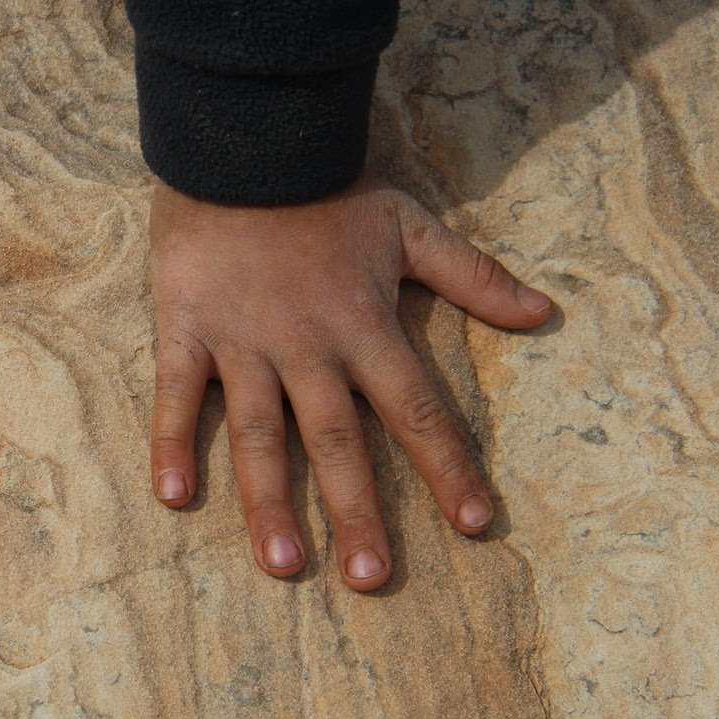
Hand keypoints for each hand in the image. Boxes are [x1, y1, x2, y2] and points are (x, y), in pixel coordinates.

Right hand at [148, 174, 553, 590]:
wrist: (245, 139)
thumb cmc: (329, 188)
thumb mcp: (411, 226)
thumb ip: (475, 277)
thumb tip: (546, 312)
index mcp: (366, 326)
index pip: (418, 411)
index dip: (448, 469)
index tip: (474, 526)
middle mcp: (308, 347)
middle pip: (337, 442)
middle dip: (357, 512)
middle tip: (372, 579)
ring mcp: (243, 343)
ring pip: (258, 434)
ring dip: (269, 500)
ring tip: (282, 564)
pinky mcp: (187, 330)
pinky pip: (177, 395)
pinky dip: (171, 443)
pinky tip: (173, 496)